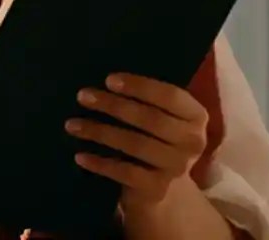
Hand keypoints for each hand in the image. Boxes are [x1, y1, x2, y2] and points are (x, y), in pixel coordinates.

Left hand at [66, 73, 208, 210]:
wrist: (169, 189)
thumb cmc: (159, 139)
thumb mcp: (164, 117)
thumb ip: (147, 99)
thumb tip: (106, 81)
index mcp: (196, 116)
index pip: (170, 96)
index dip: (139, 86)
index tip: (108, 80)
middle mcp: (192, 141)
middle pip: (149, 119)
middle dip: (112, 105)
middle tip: (82, 96)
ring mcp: (177, 167)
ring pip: (134, 144)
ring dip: (100, 132)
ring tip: (72, 124)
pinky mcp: (158, 188)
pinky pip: (124, 172)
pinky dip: (100, 164)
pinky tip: (79, 156)